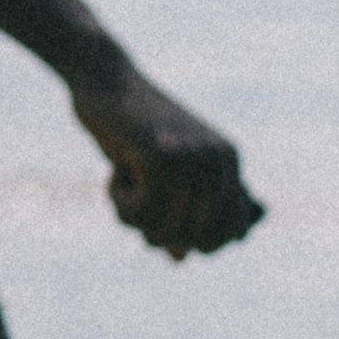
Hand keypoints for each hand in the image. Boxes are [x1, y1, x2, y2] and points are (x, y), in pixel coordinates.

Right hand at [77, 65, 263, 259]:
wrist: (104, 78)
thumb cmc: (132, 129)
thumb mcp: (164, 172)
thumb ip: (181, 210)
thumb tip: (180, 260)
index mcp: (230, 161)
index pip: (234, 231)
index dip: (201, 243)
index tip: (169, 228)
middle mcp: (220, 160)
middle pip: (201, 239)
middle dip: (165, 236)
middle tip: (139, 209)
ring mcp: (193, 159)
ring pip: (167, 231)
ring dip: (135, 218)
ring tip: (124, 183)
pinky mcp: (160, 159)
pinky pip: (141, 215)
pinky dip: (120, 204)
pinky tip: (113, 173)